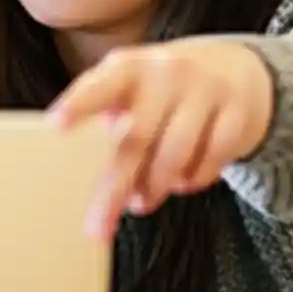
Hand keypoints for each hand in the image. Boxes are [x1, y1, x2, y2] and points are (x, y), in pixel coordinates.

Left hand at [46, 39, 273, 239]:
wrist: (234, 65)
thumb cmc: (162, 88)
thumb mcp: (131, 87)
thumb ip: (110, 120)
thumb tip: (89, 175)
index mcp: (127, 68)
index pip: (98, 87)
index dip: (77, 105)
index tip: (55, 125)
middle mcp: (165, 73)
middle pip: (136, 139)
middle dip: (115, 187)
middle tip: (97, 226)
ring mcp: (205, 89)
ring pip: (175, 154)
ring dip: (155, 187)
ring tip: (140, 203)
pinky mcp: (237, 111)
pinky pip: (213, 158)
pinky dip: (193, 180)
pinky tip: (181, 184)